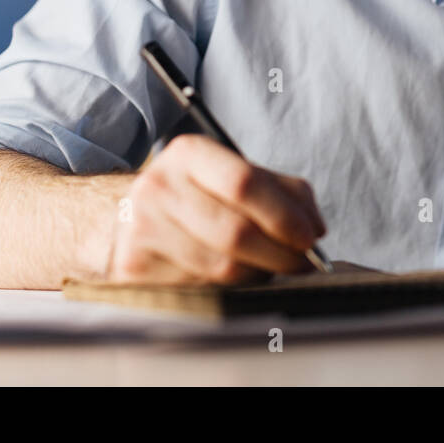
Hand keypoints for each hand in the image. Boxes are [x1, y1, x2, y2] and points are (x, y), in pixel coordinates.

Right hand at [107, 134, 326, 284]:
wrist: (127, 216)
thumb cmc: (197, 195)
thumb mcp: (234, 174)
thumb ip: (284, 191)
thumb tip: (315, 228)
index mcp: (188, 153)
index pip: (244, 182)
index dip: (283, 215)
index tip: (310, 236)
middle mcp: (159, 186)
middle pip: (235, 232)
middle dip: (280, 254)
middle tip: (302, 263)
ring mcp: (142, 229)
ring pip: (221, 268)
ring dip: (259, 274)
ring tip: (271, 268)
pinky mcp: (134, 267)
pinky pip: (201, 289)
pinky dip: (230, 288)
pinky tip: (236, 278)